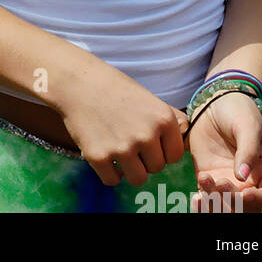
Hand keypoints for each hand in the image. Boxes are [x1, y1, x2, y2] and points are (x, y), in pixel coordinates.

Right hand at [54, 63, 188, 187]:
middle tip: (127, 141)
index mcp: (162, 119)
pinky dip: (108, 172)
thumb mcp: (146, 96)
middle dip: (144, 159)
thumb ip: (168, 115)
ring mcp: (122, 148)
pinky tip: (103, 153)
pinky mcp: (99, 157)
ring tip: (117, 150)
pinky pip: (112, 180)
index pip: (175, 155)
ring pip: (138, 179)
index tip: (147, 140)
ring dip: (129, 170)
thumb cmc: (112, 87)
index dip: (161, 150)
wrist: (75, 81)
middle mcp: (146, 135)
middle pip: (156, 168)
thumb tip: (185, 129)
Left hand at [188, 93, 261, 211]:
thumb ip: (248, 150)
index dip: (260, 200)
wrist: (214, 102)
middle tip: (220, 185)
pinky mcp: (210, 178)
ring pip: (227, 206)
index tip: (244, 193)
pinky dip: (202, 199)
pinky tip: (196, 193)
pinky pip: (207, 196)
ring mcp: (230, 182)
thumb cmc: (239, 112)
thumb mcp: (247, 126)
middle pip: (248, 207)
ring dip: (216, 204)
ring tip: (205, 184)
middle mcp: (252, 182)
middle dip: (234, 202)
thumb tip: (242, 176)